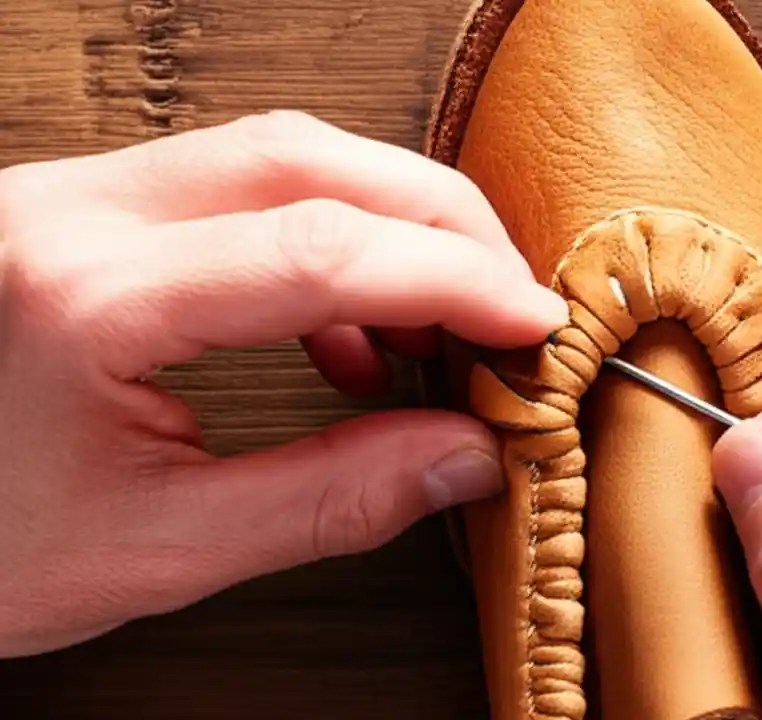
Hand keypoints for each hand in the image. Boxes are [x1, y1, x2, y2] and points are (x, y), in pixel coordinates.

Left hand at [0, 111, 566, 656]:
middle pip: (307, 158)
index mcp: (80, 298)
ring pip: (277, 154)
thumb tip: (468, 457)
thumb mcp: (158, 550)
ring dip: (385, 226)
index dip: (454, 282)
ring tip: (436, 326)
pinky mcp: (77, 211)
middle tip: (504, 304)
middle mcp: (67, 213)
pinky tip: (345, 338)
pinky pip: (232, 188)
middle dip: (437, 225)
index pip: (316, 250)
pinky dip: (322, 246)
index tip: (530, 325)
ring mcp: (64, 197)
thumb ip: (330, 498)